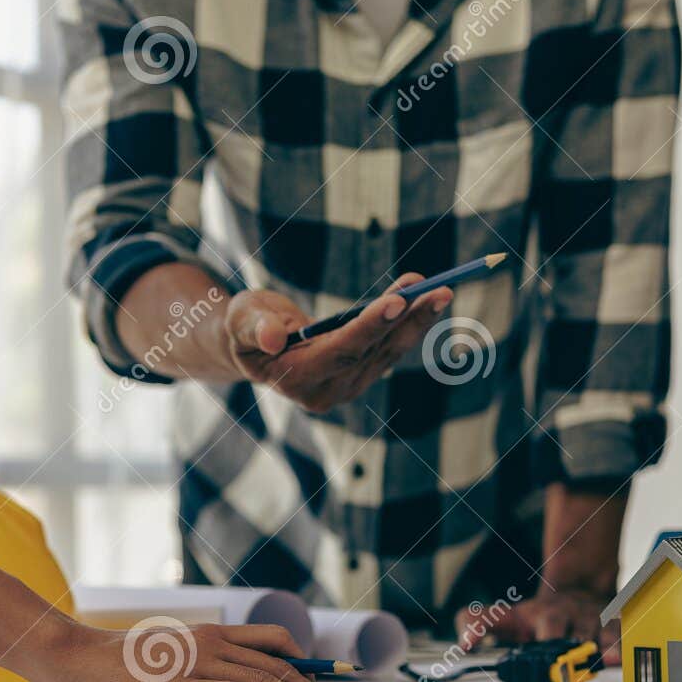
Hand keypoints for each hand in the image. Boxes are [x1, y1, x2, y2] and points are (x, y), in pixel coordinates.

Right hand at [37, 623, 360, 681]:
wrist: (76, 660)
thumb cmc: (119, 667)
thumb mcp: (172, 660)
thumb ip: (205, 670)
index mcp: (213, 634)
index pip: (275, 644)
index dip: (310, 666)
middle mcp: (212, 642)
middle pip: (280, 667)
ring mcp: (197, 661)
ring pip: (264, 681)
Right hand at [224, 274, 452, 413]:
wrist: (254, 347)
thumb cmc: (246, 327)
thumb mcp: (240, 320)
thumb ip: (252, 328)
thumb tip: (271, 339)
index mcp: (295, 379)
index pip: (340, 352)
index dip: (370, 326)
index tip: (398, 301)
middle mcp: (326, 392)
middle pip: (372, 351)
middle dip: (406, 319)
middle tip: (438, 290)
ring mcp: (347, 388)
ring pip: (388, 351)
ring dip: (417, 319)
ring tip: (441, 289)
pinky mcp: (361, 377)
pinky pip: (390, 348)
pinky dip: (410, 322)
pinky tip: (429, 299)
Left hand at [455, 589, 619, 662]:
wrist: (576, 589)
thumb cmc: (536, 614)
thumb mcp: (504, 615)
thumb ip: (476, 623)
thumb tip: (464, 644)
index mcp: (548, 617)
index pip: (549, 630)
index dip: (549, 641)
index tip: (548, 651)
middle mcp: (574, 617)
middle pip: (579, 634)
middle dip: (578, 649)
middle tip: (577, 665)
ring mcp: (596, 621)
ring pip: (605, 632)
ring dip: (608, 647)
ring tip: (609, 660)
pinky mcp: (615, 626)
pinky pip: (626, 634)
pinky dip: (628, 645)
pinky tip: (628, 658)